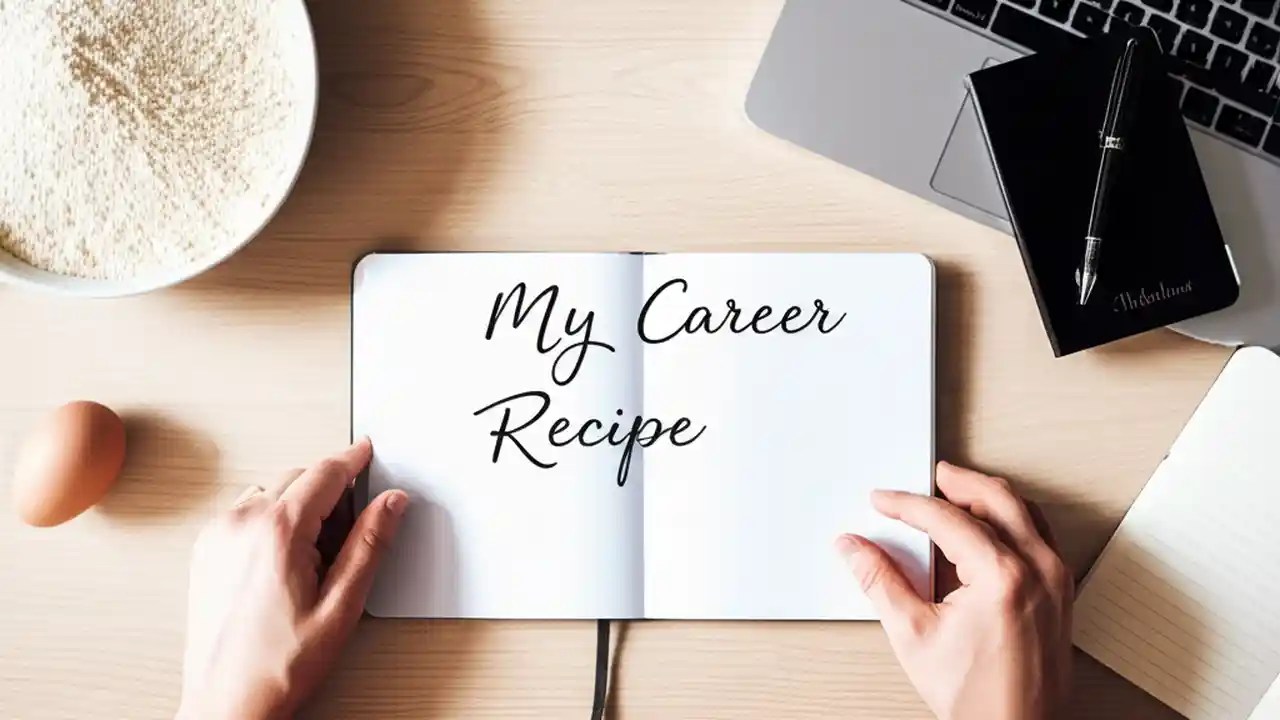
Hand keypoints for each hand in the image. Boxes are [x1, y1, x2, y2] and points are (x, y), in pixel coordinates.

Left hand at [178, 439, 407, 719]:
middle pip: (298, 477)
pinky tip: (287, 560)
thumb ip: (369, 544)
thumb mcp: (342, 605)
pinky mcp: (206, 551)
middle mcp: (241, 524)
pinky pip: (246, 512)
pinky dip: (272, 519)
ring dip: (299, 504)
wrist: (228, 704)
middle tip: (351, 528)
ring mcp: (218, 536)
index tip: (367, 452)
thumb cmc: (278, 666)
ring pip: (271, 492)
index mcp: (278, 532)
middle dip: (330, 490)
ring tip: (316, 555)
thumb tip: (391, 503)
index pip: (325, 473)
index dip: (353, 459)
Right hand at [836, 462, 1072, 719]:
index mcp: (1002, 576)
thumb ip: (880, 582)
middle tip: (929, 478)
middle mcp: (1038, 570)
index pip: (947, 518)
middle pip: (997, 498)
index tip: (885, 501)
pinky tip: (988, 529)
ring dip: (988, 497)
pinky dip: (1012, 520)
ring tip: (955, 497)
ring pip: (1025, 512)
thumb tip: (855, 549)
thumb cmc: (979, 698)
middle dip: (957, 482)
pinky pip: (1040, 536)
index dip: (908, 504)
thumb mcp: (914, 635)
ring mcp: (1056, 580)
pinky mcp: (1062, 593)